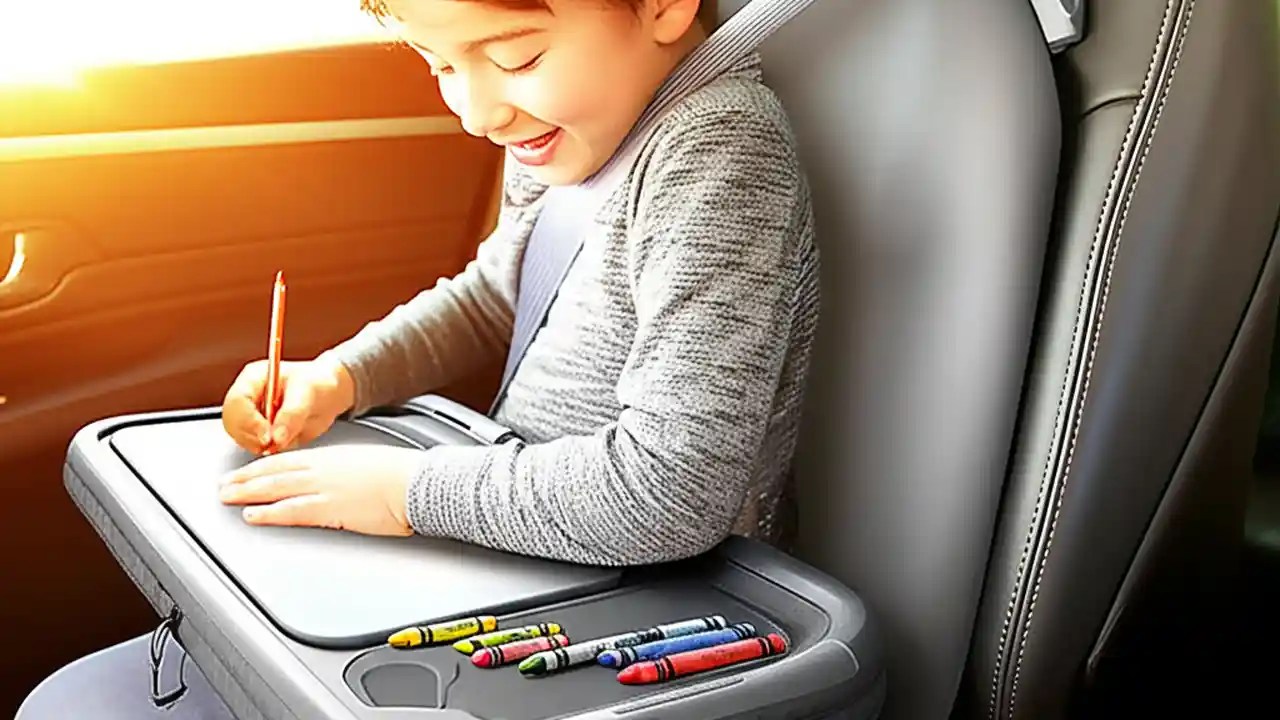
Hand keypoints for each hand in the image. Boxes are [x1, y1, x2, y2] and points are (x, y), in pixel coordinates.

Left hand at [217, 445, 420, 535]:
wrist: (416, 482)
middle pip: (275, 471)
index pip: (288, 459)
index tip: (245, 471)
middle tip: (224, 485)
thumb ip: (348, 472)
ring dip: (248, 492)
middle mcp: (323, 469)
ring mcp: (324, 488)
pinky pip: (292, 510)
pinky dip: (270, 512)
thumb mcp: (369, 465)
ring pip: (276, 488)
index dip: (261, 466)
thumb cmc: (402, 474)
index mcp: (333, 457)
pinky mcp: (330, 509)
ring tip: (228, 498)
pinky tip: (253, 515)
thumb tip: (340, 480)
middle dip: (246, 478)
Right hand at [221, 354, 354, 454]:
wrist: (329, 395)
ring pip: (240, 438)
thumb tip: (277, 437)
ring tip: (283, 440)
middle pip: (231, 423)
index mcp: (253, 379)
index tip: (267, 436)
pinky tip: (283, 442)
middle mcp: (247, 398)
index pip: (237, 401)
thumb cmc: (317, 383)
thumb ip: (292, 413)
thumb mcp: (308, 391)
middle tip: (273, 442)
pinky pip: (254, 447)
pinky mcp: (259, 433)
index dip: (248, 421)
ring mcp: (251, 416)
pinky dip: (267, 450)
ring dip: (259, 445)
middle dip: (250, 437)